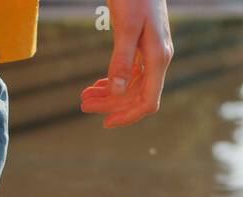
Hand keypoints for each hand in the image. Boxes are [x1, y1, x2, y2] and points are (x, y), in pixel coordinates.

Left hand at [80, 0, 172, 127]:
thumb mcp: (125, 27)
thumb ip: (121, 60)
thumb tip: (116, 91)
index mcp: (158, 58)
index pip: (148, 102)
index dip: (128, 116)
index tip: (106, 122)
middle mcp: (159, 59)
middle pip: (136, 96)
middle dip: (110, 103)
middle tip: (83, 104)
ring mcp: (153, 53)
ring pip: (132, 85)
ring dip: (110, 93)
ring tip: (85, 96)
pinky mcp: (145, 46)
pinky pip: (132, 72)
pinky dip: (115, 80)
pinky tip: (99, 84)